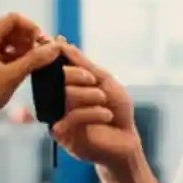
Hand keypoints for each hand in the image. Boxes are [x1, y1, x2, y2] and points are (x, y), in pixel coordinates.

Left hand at [0, 13, 60, 138]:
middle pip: (9, 27)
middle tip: (41, 54)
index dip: (31, 27)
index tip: (42, 43)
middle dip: (27, 38)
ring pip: (5, 39)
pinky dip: (12, 56)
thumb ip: (35, 59)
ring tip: (32, 63)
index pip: (13, 18)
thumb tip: (55, 48)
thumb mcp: (13, 75)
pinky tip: (21, 69)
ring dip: (21, 48)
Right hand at [51, 42, 142, 172]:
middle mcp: (57, 98)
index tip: (67, 50)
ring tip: (104, 101)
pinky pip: (72, 116)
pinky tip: (106, 115)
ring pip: (67, 95)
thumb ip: (83, 63)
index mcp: (65, 84)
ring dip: (90, 95)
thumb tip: (61, 41)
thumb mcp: (104, 81)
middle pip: (59, 77)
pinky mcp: (62, 134)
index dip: (61, 55)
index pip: (56, 64)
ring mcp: (58, 115)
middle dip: (79, 74)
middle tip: (94, 81)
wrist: (125, 141)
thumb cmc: (116, 110)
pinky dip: (92, 113)